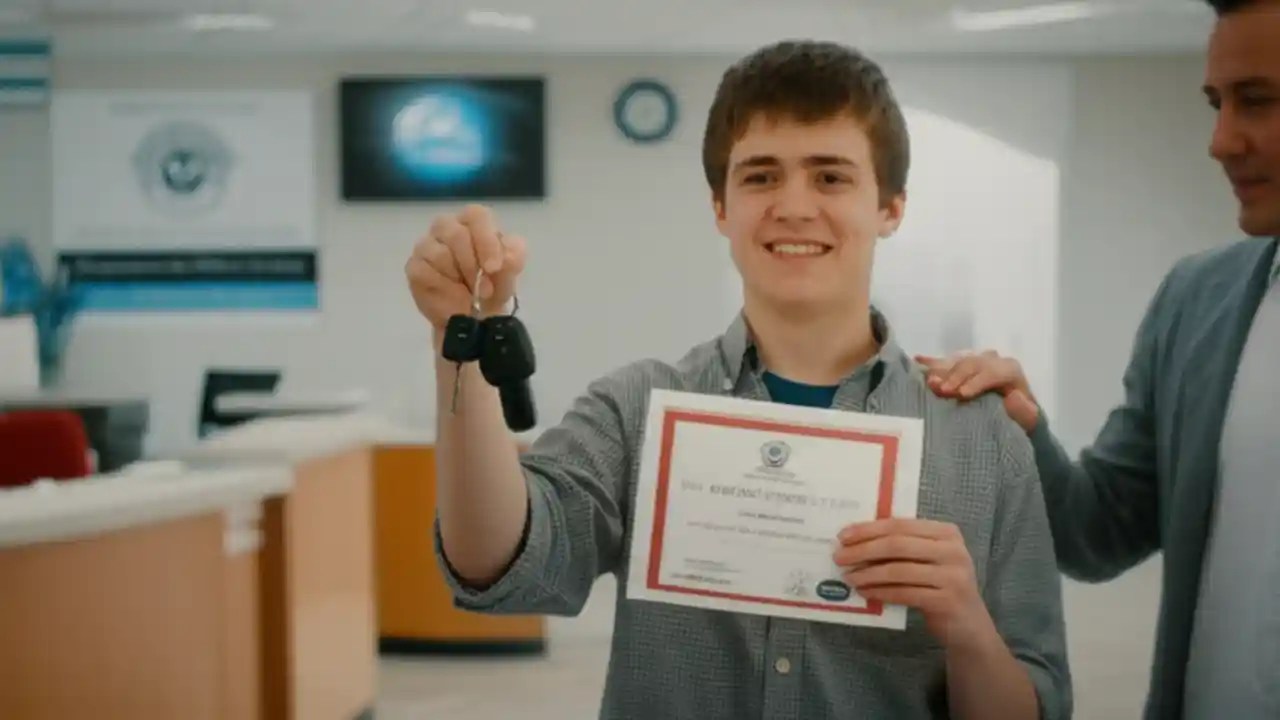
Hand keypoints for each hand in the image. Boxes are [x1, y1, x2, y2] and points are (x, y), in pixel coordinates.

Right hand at [405, 204, 527, 330]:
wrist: (475, 316)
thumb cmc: (493, 285)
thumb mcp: (510, 272)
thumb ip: (513, 257)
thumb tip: (507, 256)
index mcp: (472, 222)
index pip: (476, 215)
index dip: (486, 240)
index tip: (494, 268)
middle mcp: (446, 227)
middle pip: (456, 234)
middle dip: (473, 265)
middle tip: (484, 289)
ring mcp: (427, 245)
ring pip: (440, 254)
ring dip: (458, 278)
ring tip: (469, 293)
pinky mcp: (414, 266)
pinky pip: (424, 271)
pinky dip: (443, 287)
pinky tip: (452, 295)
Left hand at [834, 518, 995, 650]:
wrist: (969, 625)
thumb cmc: (941, 585)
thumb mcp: (929, 559)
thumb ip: (904, 546)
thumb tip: (856, 540)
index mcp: (946, 532)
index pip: (900, 525)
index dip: (869, 529)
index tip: (843, 536)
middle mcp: (953, 551)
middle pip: (897, 545)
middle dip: (863, 550)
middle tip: (839, 557)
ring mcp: (952, 576)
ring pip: (898, 570)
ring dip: (868, 574)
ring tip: (848, 577)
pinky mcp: (946, 601)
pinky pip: (904, 593)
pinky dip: (880, 592)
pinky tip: (865, 592)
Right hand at [914, 350, 1039, 432]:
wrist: (1010, 416)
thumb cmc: (1017, 418)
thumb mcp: (1027, 419)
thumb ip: (1024, 411)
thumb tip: (1014, 397)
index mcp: (1008, 369)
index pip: (994, 370)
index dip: (978, 381)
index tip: (962, 395)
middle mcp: (991, 360)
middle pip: (972, 363)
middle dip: (956, 376)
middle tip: (942, 391)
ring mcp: (972, 361)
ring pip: (955, 361)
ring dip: (941, 371)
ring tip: (929, 382)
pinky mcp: (958, 365)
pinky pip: (943, 361)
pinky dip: (930, 362)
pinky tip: (916, 360)